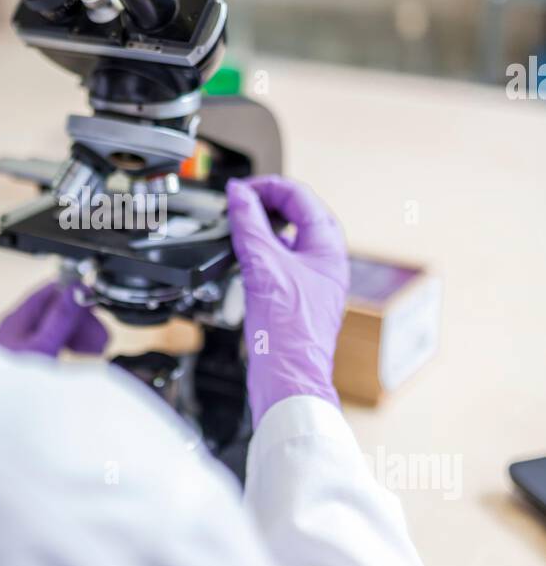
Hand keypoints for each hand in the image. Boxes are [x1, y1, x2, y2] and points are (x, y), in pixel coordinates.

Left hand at [0, 281, 107, 357]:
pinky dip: (70, 348)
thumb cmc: (11, 386)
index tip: (96, 304)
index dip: (75, 294)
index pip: (50, 291)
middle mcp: (17, 329)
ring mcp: (20, 346)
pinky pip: (53, 345)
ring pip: (56, 329)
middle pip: (56, 311)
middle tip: (100, 337)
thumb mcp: (44, 348)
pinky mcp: (26, 362)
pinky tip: (80, 358)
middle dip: (82, 321)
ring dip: (79, 335)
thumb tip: (76, 290)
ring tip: (96, 350)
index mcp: (17, 319)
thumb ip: (61, 318)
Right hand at [226, 175, 348, 426]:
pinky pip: (279, 260)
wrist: (287, 378)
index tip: (238, 190)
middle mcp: (325, 260)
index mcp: (328, 246)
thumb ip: (249, 225)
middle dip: (264, 204)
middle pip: (296, 213)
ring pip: (286, 236)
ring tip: (237, 225)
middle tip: (236, 204)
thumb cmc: (288, 334)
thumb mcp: (263, 267)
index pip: (299, 196)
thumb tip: (238, 195)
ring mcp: (312, 278)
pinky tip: (242, 256)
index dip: (266, 187)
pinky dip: (260, 250)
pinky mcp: (296, 295)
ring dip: (261, 227)